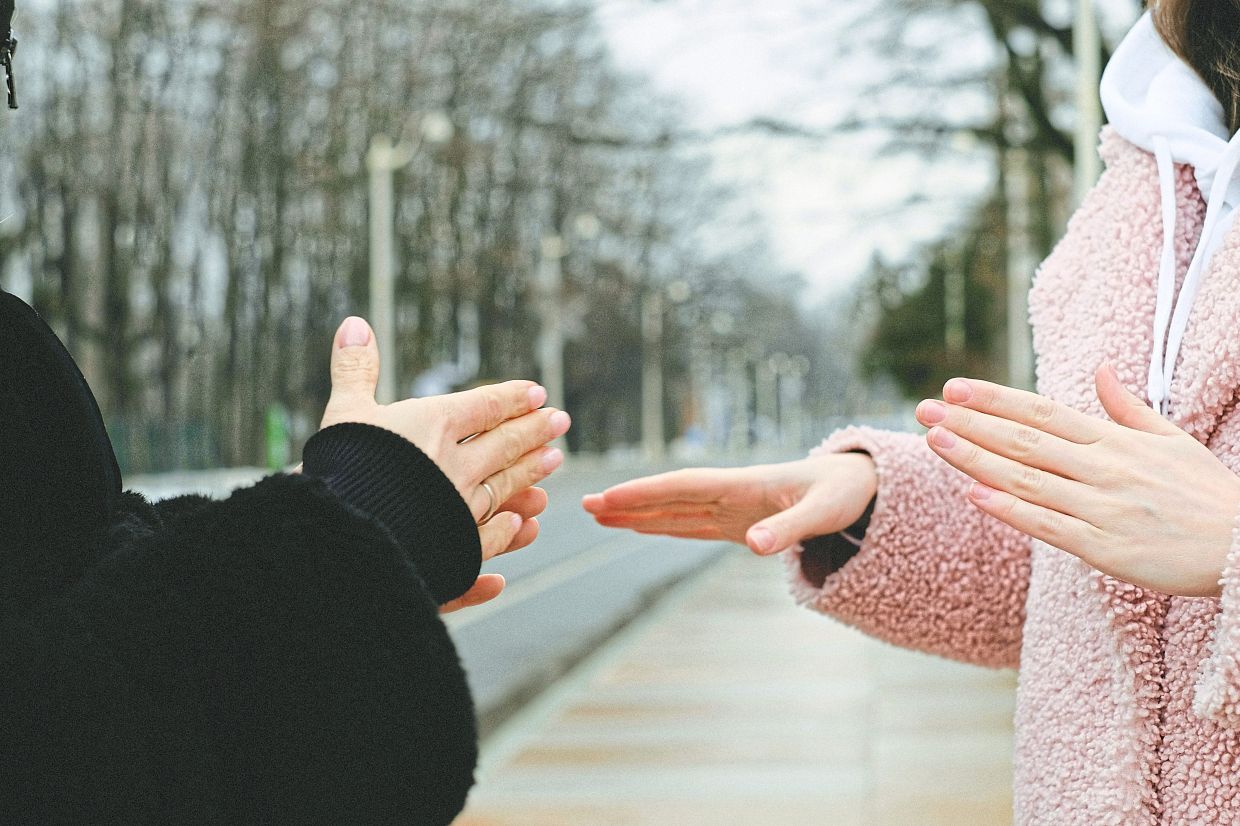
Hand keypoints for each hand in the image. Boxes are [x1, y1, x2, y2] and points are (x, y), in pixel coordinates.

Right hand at [321, 316, 570, 608]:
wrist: (342, 536)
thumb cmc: (337, 469)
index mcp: (434, 425)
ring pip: (506, 485)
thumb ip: (355, 369)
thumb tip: (355, 323)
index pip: (485, 407)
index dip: (512, 398)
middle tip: (561, 420)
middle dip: (534, 429)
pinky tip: (523, 524)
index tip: (537, 393)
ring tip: (555, 459)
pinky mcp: (456, 548)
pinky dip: (509, 528)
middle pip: (505, 443)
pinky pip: (491, 536)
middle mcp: (456, 465)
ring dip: (532, 470)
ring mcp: (461, 508)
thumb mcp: (343, 413)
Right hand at [582, 453, 876, 555]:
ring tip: (598, 514)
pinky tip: (641, 526)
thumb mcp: (824, 513)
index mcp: (743, 486)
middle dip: (627, 501)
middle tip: (583, 505)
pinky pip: (692, 523)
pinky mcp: (739, 522)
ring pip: (674, 509)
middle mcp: (730, 494)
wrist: (860, 484)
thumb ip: (788, 529)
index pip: (683, 488)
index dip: (645, 494)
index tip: (609, 499)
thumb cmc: (844, 493)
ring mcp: (731, 508)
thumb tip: (753, 545)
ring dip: (638, 512)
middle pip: (669, 497)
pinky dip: (663, 524)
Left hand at [915, 364, 1239, 596]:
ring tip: (935, 440)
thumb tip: (1100, 369)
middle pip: (1024, 441)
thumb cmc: (1208, 494)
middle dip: (970, 424)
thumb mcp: (1171, 439)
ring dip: (976, 459)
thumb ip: (1127, 407)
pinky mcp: (1106, 549)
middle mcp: (1103, 469)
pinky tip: (974, 495)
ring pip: (1027, 479)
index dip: (995, 400)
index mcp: (1114, 441)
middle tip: (924, 410)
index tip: (954, 388)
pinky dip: (1010, 510)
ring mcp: (1102, 508)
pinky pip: (1049, 526)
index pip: (1042, 413)